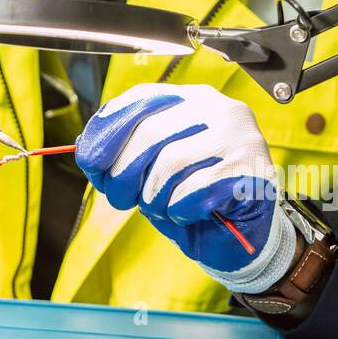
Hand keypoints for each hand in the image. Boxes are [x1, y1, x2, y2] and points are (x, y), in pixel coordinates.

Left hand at [75, 83, 295, 293]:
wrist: (239, 240)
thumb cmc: (190, 199)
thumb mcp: (148, 170)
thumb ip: (121, 153)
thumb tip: (87, 149)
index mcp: (191, 99)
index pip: (141, 100)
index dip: (109, 130)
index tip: (90, 161)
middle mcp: (218, 109)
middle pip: (150, 132)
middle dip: (124, 173)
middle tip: (119, 199)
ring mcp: (239, 137)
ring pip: (170, 163)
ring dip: (153, 196)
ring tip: (162, 206)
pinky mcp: (250, 171)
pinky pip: (193, 191)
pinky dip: (178, 209)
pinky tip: (188, 212)